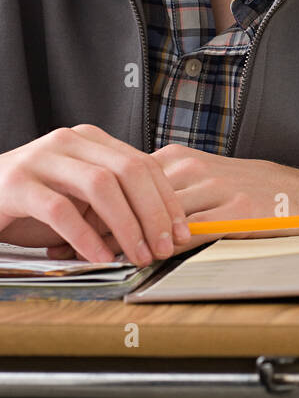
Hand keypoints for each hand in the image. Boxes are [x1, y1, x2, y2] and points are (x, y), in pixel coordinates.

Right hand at [0, 125, 190, 264]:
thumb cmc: (34, 200)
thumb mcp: (81, 196)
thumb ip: (116, 201)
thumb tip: (165, 230)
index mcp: (90, 139)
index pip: (143, 164)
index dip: (167, 200)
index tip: (182, 232)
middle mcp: (69, 141)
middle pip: (128, 172)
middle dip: (154, 213)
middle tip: (165, 248)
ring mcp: (41, 159)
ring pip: (100, 186)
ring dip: (126, 226)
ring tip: (139, 255)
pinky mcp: (17, 184)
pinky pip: (61, 211)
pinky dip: (86, 237)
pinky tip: (100, 257)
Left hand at [43, 149, 298, 258]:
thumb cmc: (245, 194)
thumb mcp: (199, 183)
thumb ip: (163, 194)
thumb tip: (114, 218)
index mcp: (179, 158)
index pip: (123, 181)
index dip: (95, 206)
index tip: (68, 227)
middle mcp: (194, 167)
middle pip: (133, 198)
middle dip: (102, 224)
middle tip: (71, 248)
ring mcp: (216, 188)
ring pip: (158, 218)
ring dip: (128, 240)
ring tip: (101, 259)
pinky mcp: (236, 211)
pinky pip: (190, 233)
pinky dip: (164, 249)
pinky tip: (147, 262)